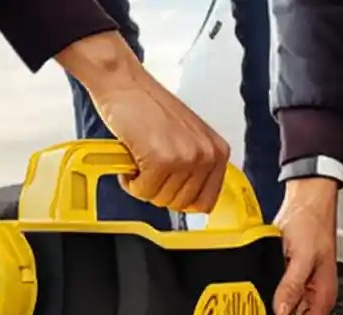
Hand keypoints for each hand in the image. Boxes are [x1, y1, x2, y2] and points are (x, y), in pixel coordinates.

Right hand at [56, 32, 229, 213]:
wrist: (125, 83)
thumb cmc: (149, 106)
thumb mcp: (187, 137)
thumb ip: (195, 166)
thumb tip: (192, 201)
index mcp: (218, 151)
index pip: (207, 201)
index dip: (181, 200)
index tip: (168, 189)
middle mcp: (207, 155)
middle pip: (182, 203)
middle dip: (159, 191)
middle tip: (148, 169)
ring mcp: (186, 158)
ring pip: (161, 199)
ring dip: (144, 185)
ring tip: (140, 161)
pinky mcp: (161, 160)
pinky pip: (143, 191)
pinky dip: (131, 182)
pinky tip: (132, 160)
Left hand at [272, 177, 339, 314]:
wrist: (307, 203)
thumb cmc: (311, 225)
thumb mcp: (300, 256)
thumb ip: (291, 285)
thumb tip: (281, 311)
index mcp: (322, 295)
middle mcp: (315, 296)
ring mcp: (305, 289)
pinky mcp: (294, 279)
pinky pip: (283, 301)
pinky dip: (272, 303)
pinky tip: (259, 299)